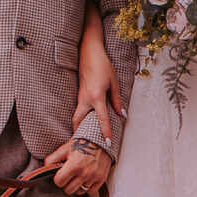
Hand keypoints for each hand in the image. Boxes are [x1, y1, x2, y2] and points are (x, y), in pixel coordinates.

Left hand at [47, 137, 110, 196]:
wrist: (99, 140)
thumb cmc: (80, 144)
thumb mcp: (64, 149)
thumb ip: (52, 159)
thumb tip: (45, 169)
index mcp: (74, 166)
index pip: (59, 182)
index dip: (58, 178)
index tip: (61, 174)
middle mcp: (84, 173)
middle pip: (68, 190)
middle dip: (67, 184)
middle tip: (69, 176)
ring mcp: (94, 177)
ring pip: (79, 192)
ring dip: (77, 187)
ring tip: (78, 177)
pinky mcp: (101, 179)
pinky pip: (91, 192)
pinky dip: (87, 188)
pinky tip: (86, 180)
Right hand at [76, 9, 122, 147]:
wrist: (89, 52)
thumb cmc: (103, 65)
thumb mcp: (113, 82)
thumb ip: (117, 100)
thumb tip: (121, 115)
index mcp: (96, 97)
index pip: (101, 119)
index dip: (105, 132)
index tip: (107, 143)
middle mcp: (85, 99)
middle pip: (78, 121)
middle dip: (80, 133)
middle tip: (86, 145)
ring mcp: (80, 97)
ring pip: (76, 116)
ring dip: (78, 127)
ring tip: (85, 137)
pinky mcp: (79, 94)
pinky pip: (78, 110)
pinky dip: (80, 118)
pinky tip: (87, 123)